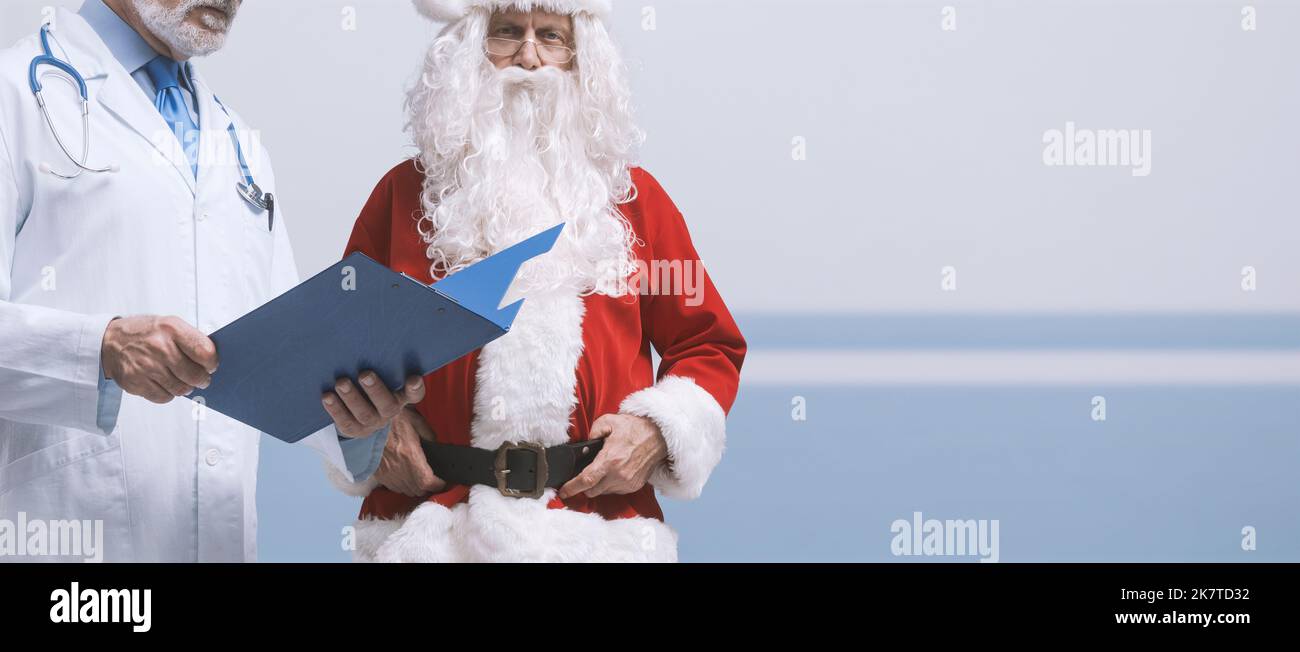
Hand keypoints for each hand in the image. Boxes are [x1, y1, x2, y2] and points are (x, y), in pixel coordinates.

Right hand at [100, 315, 217, 403]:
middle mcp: (159, 347)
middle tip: (201, 378)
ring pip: (181, 389)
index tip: (211, 365)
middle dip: (202, 379)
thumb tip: (213, 360)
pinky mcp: (135, 382)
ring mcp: (146, 366)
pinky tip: (165, 383)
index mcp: (171, 328)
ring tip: (182, 380)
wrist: (110, 341)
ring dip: (186, 387)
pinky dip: (169, 393)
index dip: (212, 363)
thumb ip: (191, 340)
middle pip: (195, 375)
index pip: (205, 352)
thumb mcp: (169, 324)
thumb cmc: (145, 333)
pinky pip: (164, 397)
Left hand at [321, 371, 424, 438]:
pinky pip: (345, 422)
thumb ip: (381, 365)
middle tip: (364, 374)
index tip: (414, 378)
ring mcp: (372, 422)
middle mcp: (389, 410)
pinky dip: (336, 409)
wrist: (358, 411)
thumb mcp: (380, 376)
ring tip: (341, 383)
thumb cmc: (370, 384)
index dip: (415, 388)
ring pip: (364, 413)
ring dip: (352, 397)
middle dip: (375, 389)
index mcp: (400, 396)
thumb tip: (364, 340)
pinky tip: (327, 396)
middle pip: (387, 404)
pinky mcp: (354, 429)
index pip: (414, 394)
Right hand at [375, 406, 446, 496]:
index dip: (438, 484)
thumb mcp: (415, 420)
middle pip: (418, 489)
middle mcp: (399, 468)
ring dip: (415, 487)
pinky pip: (393, 487)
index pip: (427, 482)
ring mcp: (387, 473)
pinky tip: (405, 476)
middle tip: (433, 478)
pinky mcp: (378, 474)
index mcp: (410, 455)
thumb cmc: (390, 420)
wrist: (367, 422)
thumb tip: (435, 444)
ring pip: (406, 491)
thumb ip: (429, 434)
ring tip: (420, 478)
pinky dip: (402, 485)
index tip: (442, 480)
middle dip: (428, 486)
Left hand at [559, 414, 668, 498]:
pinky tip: (614, 472)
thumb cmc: (635, 428)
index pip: (585, 480)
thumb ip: (592, 432)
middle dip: (585, 485)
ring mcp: (627, 482)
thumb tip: (585, 444)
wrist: (659, 436)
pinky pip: (615, 491)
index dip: (571, 488)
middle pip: (592, 491)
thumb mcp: (609, 421)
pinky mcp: (634, 486)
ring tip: (603, 469)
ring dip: (599, 485)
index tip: (563, 491)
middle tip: (585, 474)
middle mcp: (618, 475)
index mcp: (609, 460)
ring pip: (603, 492)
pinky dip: (610, 484)